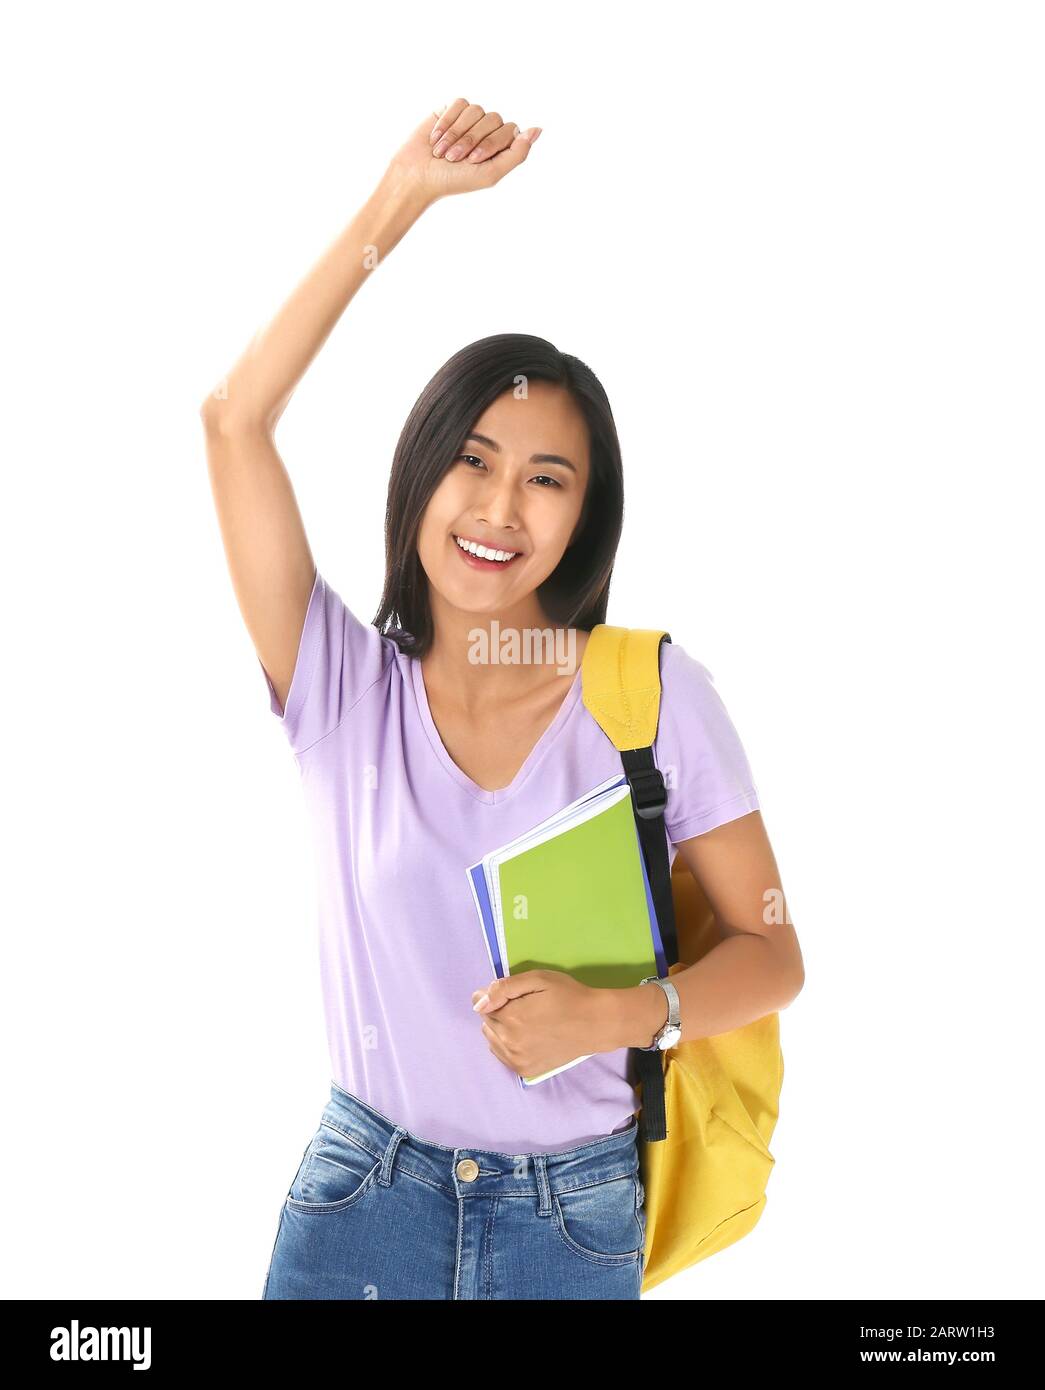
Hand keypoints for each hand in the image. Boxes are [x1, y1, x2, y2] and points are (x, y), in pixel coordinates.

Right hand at [386, 99, 540, 206]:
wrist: (417, 175)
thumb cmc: (453, 181)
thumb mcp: (491, 173)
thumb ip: (517, 154)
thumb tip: (538, 130)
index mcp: (500, 147)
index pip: (510, 130)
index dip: (491, 144)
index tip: (473, 161)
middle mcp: (487, 130)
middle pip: (493, 118)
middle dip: (472, 139)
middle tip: (455, 159)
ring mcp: (469, 119)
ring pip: (476, 110)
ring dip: (457, 133)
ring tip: (443, 152)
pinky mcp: (451, 109)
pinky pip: (459, 103)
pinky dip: (447, 122)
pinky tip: (436, 138)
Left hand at [471, 969, 613, 1077]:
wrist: (595, 1024)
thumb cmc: (568, 996)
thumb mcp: (538, 979)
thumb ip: (504, 988)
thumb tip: (478, 1002)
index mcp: (511, 1017)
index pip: (483, 1005)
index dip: (499, 997)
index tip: (518, 996)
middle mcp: (510, 1042)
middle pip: (487, 1023)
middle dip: (499, 1013)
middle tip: (526, 1008)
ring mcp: (517, 1060)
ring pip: (492, 1040)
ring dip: (502, 1029)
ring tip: (528, 1022)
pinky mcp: (525, 1070)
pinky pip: (502, 1055)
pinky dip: (508, 1045)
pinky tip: (528, 1037)